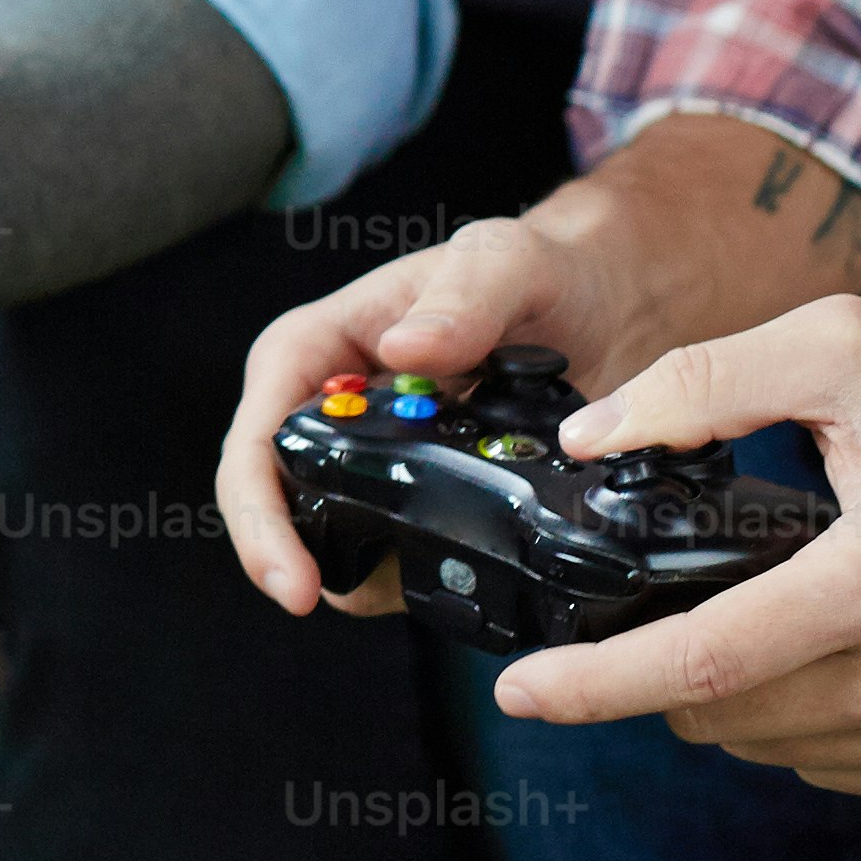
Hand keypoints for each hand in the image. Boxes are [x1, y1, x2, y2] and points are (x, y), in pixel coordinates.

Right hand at [217, 204, 649, 617]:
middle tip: (317, 599)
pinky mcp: (422, 497)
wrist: (603, 306)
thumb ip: (466, 298)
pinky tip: (459, 581)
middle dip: (283, 554)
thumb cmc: (536, 266)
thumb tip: (404, 351)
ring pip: (329, 536)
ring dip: (355, 573)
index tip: (289, 572)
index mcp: (323, 347)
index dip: (257, 505)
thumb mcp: (505, 261)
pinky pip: (395, 553)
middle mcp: (334, 408)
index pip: (259, 430)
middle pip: (273, 495)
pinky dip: (413, 576)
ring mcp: (376, 459)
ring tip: (413, 587)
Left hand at [489, 298, 860, 804]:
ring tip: (775, 602)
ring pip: (775, 748)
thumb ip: (700, 382)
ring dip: (735, 694)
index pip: (708, 657)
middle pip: (729, 711)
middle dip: (663, 667)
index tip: (520, 696)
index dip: (600, 682)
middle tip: (671, 592)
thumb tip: (590, 439)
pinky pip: (838, 765)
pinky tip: (835, 645)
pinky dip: (804, 716)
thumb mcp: (838, 347)